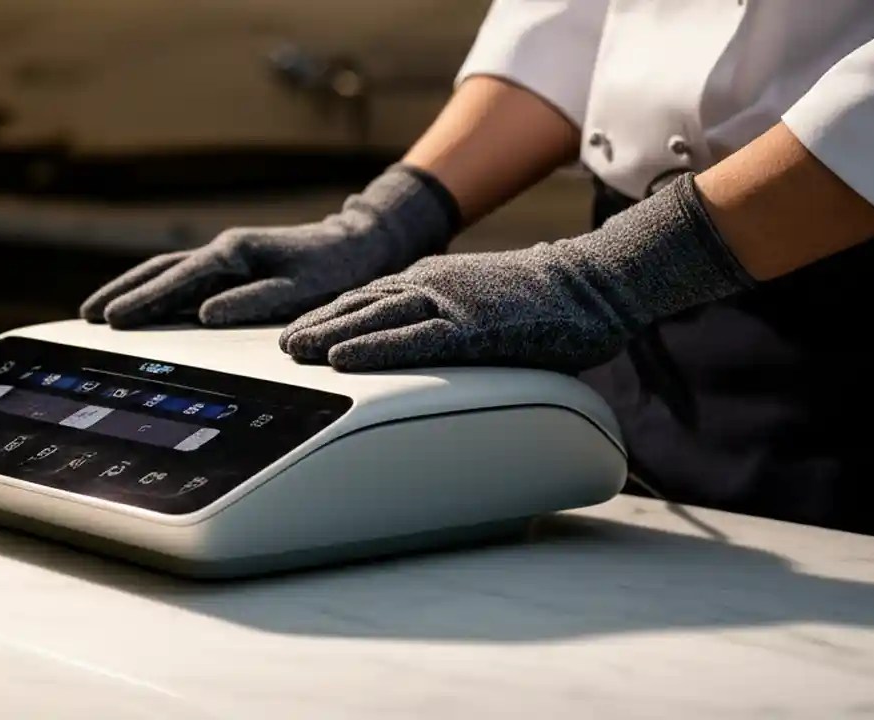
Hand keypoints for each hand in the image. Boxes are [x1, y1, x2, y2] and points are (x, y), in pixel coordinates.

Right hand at [78, 165, 457, 327]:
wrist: (359, 242)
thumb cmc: (332, 267)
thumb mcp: (298, 288)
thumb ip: (252, 301)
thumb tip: (205, 315)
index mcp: (234, 252)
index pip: (178, 279)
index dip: (142, 300)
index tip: (111, 320)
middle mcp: (224, 249)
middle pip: (160, 270)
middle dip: (123, 293)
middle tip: (86, 316)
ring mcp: (226, 255)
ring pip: (167, 270)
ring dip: (132, 288)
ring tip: (99, 310)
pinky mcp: (233, 264)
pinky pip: (183, 276)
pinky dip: (155, 287)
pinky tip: (143, 302)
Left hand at [279, 173, 756, 372]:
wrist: (593, 281)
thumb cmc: (545, 299)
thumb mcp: (480, 303)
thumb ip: (448, 318)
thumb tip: (431, 339)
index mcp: (433, 280)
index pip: (368, 296)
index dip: (330, 314)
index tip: (299, 329)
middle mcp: (431, 285)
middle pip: (359, 305)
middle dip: (316, 325)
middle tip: (279, 345)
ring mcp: (449, 303)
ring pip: (374, 318)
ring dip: (328, 335)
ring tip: (292, 351)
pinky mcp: (471, 327)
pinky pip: (412, 340)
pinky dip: (372, 348)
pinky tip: (342, 360)